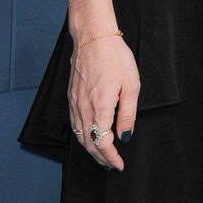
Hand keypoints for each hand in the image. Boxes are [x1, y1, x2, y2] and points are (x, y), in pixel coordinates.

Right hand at [68, 32, 140, 169]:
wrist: (93, 37)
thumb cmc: (115, 57)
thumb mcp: (131, 84)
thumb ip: (127, 114)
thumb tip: (125, 136)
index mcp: (100, 107)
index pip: (102, 143)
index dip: (111, 157)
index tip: (119, 164)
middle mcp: (83, 108)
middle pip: (88, 143)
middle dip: (100, 158)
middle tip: (111, 165)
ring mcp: (74, 102)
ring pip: (79, 135)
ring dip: (90, 148)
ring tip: (101, 156)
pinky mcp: (71, 96)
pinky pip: (74, 123)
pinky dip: (82, 135)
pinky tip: (89, 136)